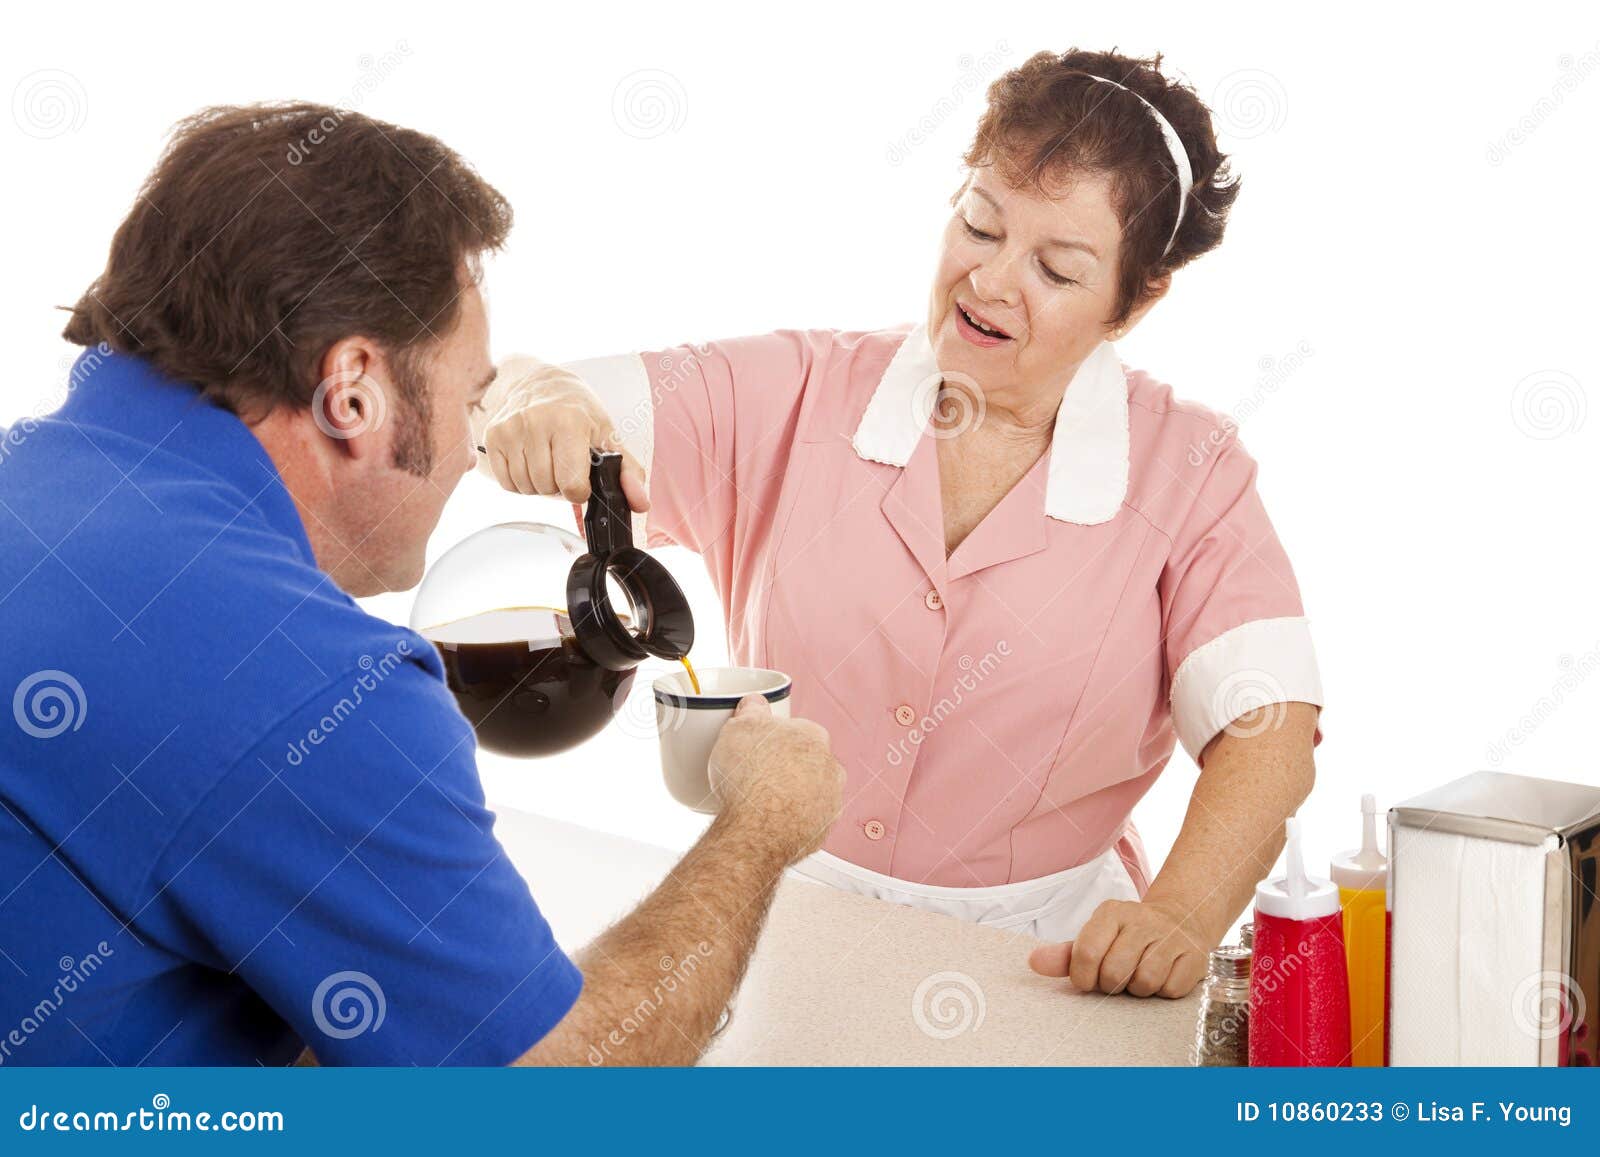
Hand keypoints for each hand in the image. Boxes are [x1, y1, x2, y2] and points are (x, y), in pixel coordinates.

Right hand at [481, 361, 648, 508]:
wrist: (542, 383)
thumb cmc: (579, 411)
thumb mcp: (609, 436)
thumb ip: (628, 472)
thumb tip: (640, 503)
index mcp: (569, 422)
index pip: (572, 485)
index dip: (580, 489)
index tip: (582, 476)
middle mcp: (536, 422)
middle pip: (547, 488)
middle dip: (559, 485)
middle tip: (564, 462)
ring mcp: (510, 429)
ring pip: (526, 487)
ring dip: (539, 484)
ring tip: (548, 460)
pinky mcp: (492, 436)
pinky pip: (506, 483)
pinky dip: (520, 480)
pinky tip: (530, 460)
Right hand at [709, 695, 843, 862]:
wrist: (756, 829)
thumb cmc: (750, 776)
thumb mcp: (739, 728)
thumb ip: (751, 711)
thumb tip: (755, 703)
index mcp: (814, 737)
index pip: (798, 731)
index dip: (775, 739)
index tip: (759, 748)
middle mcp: (831, 769)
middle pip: (808, 762)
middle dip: (788, 767)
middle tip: (759, 775)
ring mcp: (830, 803)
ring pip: (812, 794)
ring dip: (793, 796)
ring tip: (763, 803)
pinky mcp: (822, 832)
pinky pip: (807, 822)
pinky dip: (792, 822)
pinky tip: (771, 824)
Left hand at [1028, 897, 1210, 998]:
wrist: (1180, 919)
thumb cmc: (1128, 936)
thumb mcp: (1096, 937)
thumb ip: (1065, 954)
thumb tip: (1034, 962)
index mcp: (1110, 913)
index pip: (1086, 952)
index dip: (1083, 977)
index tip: (1087, 980)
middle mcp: (1141, 920)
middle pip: (1114, 972)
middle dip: (1111, 985)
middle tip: (1116, 978)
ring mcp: (1170, 936)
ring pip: (1144, 982)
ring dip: (1138, 989)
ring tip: (1139, 975)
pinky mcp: (1194, 955)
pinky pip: (1170, 990)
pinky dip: (1163, 991)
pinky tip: (1163, 976)